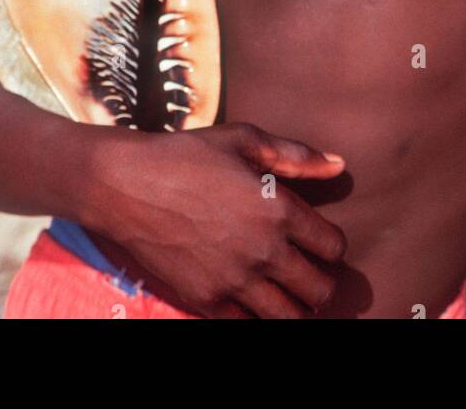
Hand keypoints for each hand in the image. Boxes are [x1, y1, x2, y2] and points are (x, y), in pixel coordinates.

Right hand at [85, 122, 346, 317]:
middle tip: (310, 272)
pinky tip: (252, 298)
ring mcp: (234, 281)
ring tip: (288, 292)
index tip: (320, 241)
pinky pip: (248, 325)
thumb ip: (295, 155)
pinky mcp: (206, 300)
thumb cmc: (186, 155)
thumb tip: (339, 166)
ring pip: (289, 317)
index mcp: (278, 210)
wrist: (126, 185)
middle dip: (322, 281)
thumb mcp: (244, 139)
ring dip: (296, 307)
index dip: (332, 244)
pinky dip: (257, 316)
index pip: (332, 246)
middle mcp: (263, 251)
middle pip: (319, 289)